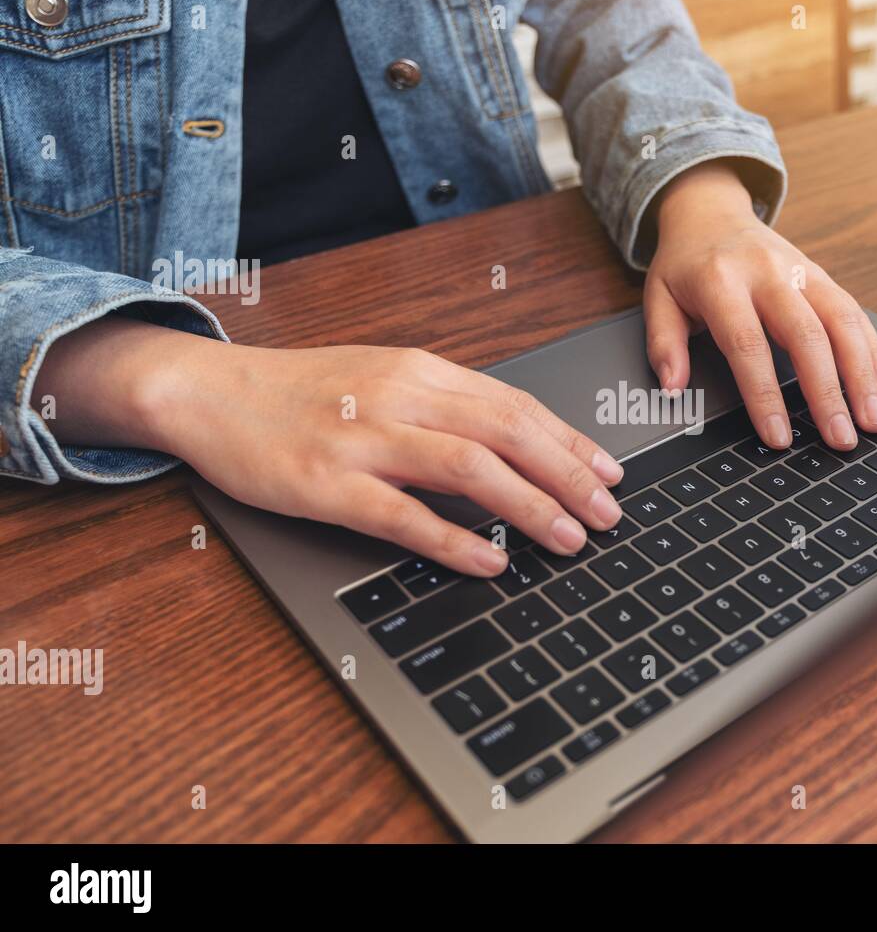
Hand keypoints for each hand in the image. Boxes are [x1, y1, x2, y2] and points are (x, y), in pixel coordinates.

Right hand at [34, 318, 623, 575]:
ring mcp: (364, 439)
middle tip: (608, 515)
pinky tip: (491, 560)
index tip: (609, 473)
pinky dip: (454, 540)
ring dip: (530, 505)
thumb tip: (518, 441)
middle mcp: (401, 397)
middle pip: (507, 433)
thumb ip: (446, 404)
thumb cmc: (303, 392)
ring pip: (468, 468)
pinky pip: (404, 514)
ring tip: (569, 538)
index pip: (516, 404)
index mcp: (421, 370)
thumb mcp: (384, 377)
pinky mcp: (328, 484)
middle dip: (568, 476)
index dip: (570, 442)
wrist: (212, 392)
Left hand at [645, 160, 876, 450]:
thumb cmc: (685, 264)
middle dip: (827, 392)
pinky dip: (872, 350)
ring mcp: (801, 271)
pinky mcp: (823, 275)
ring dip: (862, 374)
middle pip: (806, 336)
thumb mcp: (658, 298)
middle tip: (840, 438)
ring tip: (872, 419)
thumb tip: (672, 389)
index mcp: (722, 281)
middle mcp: (768, 273)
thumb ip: (664, 344)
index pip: (748, 345)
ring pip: (841, 321)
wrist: (711, 211)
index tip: (779, 436)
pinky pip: (854, 312)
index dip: (765, 394)